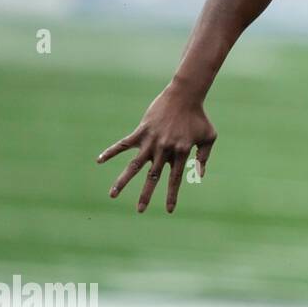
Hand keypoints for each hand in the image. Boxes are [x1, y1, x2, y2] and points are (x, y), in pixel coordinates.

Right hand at [97, 83, 216, 212]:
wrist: (185, 96)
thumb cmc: (199, 117)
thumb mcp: (209, 137)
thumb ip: (204, 157)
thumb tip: (199, 176)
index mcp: (182, 153)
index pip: (176, 179)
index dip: (172, 195)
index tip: (169, 210)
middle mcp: (164, 150)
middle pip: (153, 177)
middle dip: (146, 195)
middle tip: (140, 210)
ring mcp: (151, 141)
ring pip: (135, 165)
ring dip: (123, 181)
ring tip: (113, 195)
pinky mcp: (141, 131)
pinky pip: (123, 144)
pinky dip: (110, 152)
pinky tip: (99, 160)